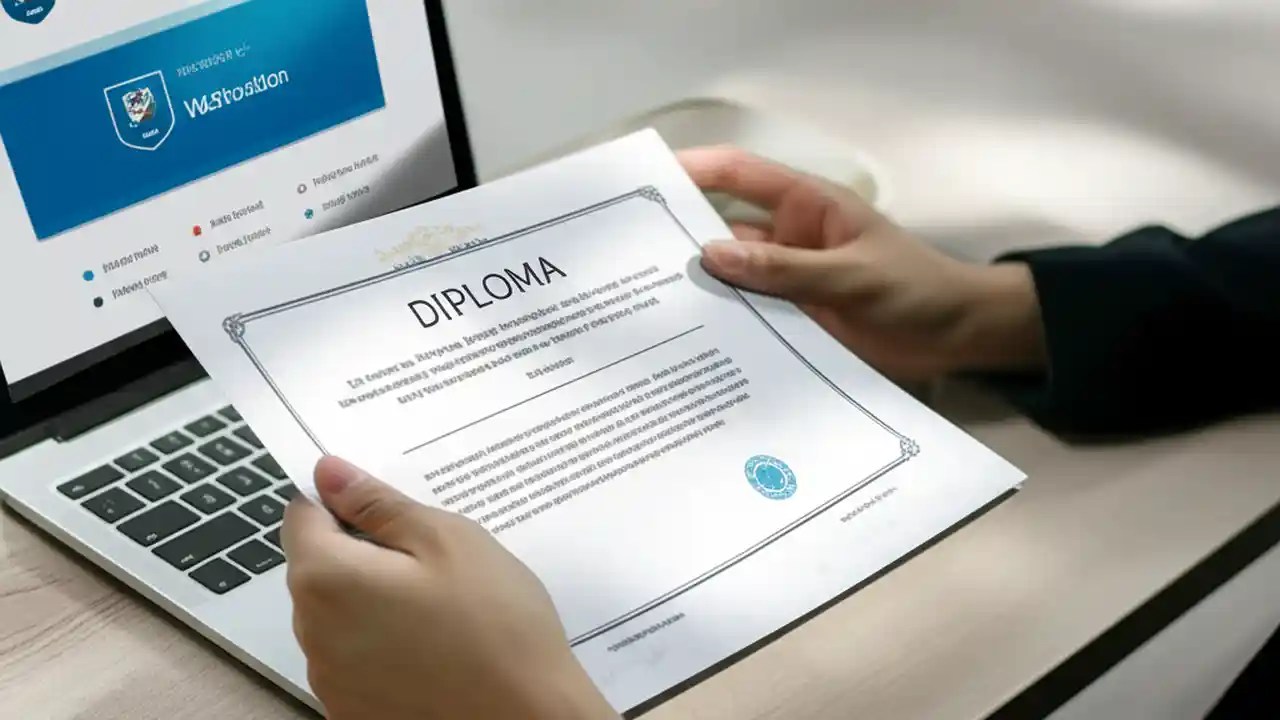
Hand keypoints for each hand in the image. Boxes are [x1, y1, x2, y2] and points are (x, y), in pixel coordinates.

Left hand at [283, 457, 616, 719]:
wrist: (527, 719)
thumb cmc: (495, 624)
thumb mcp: (447, 540)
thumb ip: (379, 504)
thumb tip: (329, 472)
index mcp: (326, 578)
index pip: (301, 515)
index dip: (342, 500)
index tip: (390, 508)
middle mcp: (311, 632)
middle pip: (318, 567)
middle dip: (362, 552)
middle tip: (432, 559)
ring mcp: (329, 680)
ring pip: (337, 614)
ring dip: (372, 600)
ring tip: (440, 607)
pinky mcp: (351, 710)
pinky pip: (354, 658)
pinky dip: (382, 644)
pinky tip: (433, 647)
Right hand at [679, 146, 1046, 380]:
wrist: (958, 337)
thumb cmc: (916, 288)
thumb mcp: (854, 276)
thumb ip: (786, 270)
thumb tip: (712, 255)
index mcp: (805, 207)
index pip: (739, 176)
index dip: (694, 169)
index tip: (646, 179)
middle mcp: (787, 239)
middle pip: (721, 230)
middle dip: (679, 238)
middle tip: (625, 258)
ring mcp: (786, 281)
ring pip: (730, 279)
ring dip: (697, 290)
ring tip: (643, 308)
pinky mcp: (791, 319)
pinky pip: (747, 317)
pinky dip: (721, 325)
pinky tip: (686, 342)